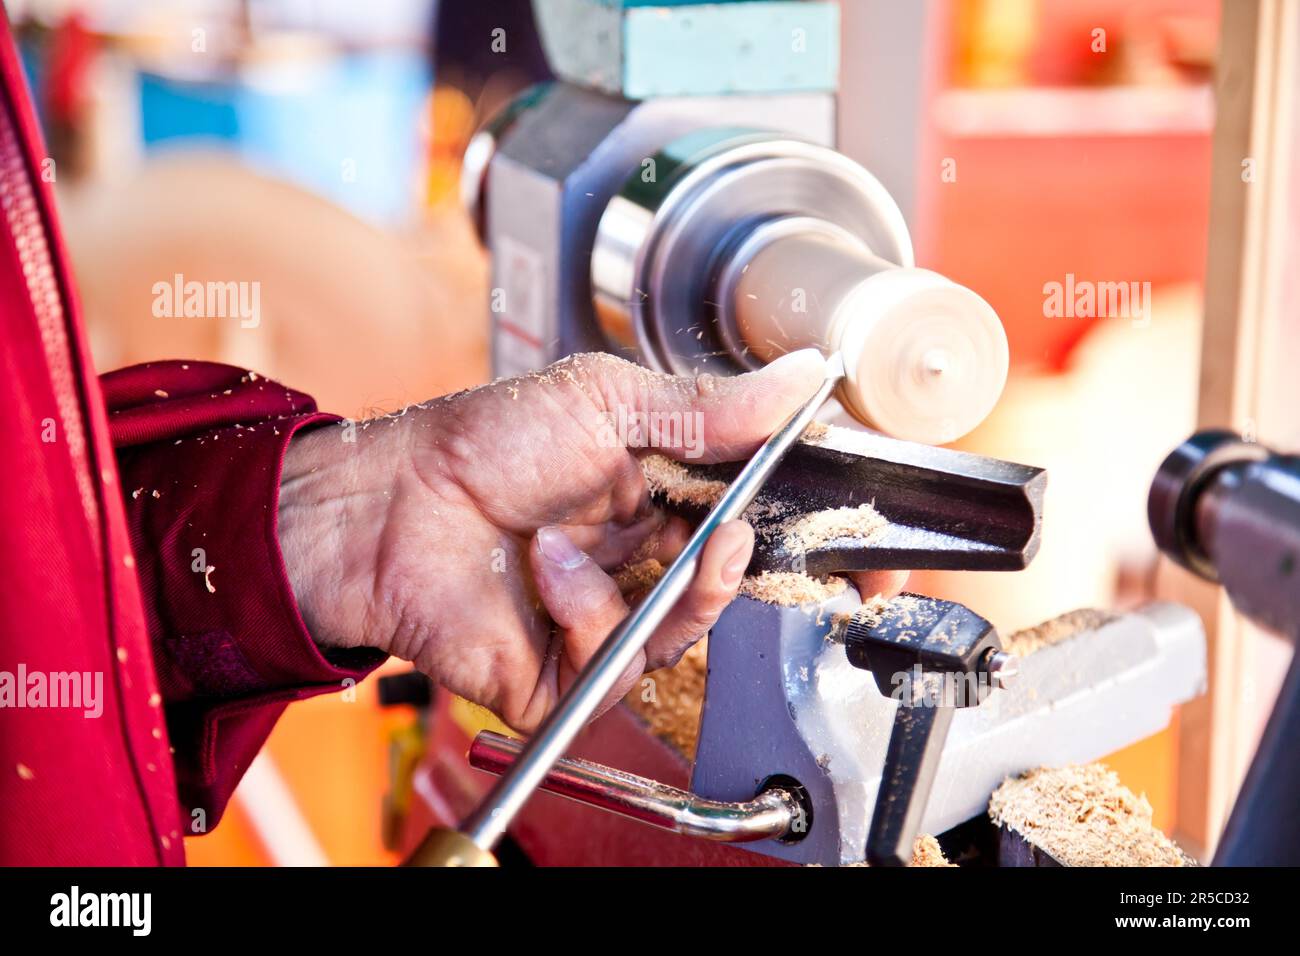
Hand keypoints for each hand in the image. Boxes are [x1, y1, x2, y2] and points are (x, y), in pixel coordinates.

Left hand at [277, 350, 906, 731]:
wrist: (388, 506)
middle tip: (731, 535)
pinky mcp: (565, 673)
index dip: (793, 530)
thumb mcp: (604, 401)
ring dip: (652, 587)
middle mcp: (636, 561)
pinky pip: (619, 666)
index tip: (843, 531)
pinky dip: (586, 613)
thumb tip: (803, 378)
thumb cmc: (479, 444)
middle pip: (725, 586)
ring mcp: (602, 618)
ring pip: (684, 633)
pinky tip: (544, 570)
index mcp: (654, 495)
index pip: (747, 518)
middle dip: (733, 566)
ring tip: (589, 539)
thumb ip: (709, 406)